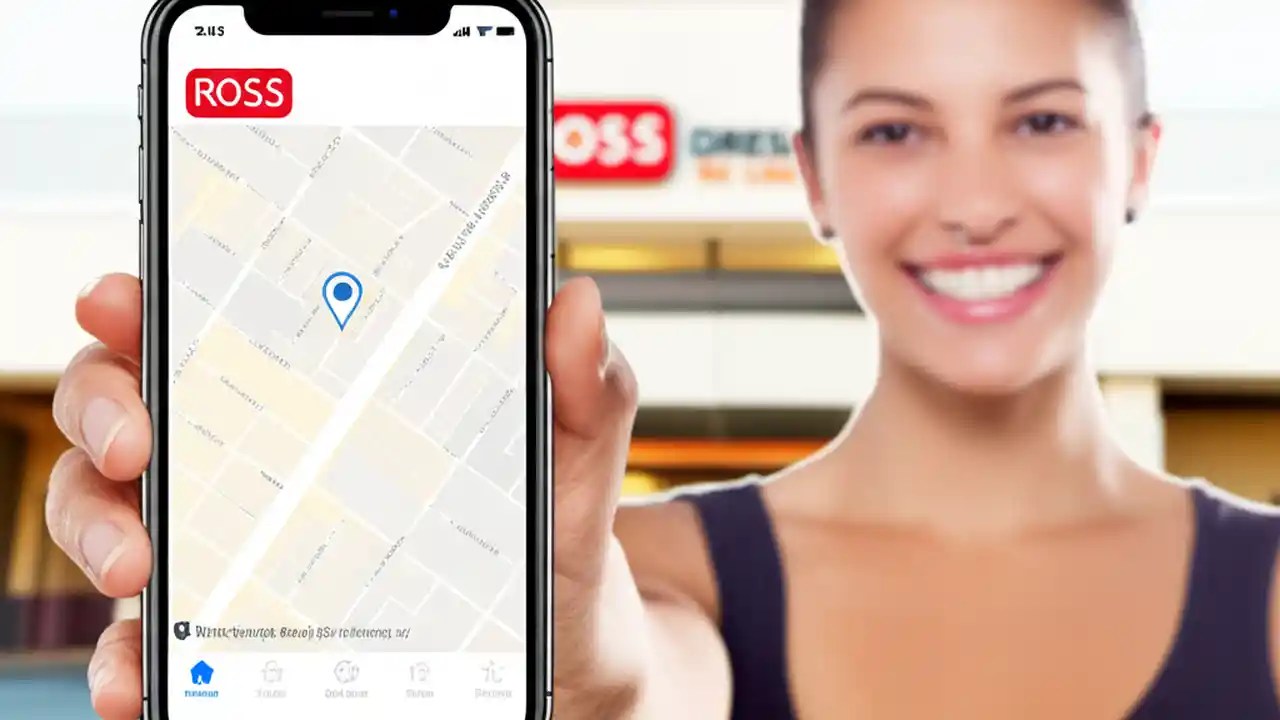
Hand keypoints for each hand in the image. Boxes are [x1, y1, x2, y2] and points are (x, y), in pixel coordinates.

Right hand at [47, 275, 646, 719]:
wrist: (562, 651)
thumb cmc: (549, 537)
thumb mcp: (572, 463)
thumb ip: (583, 389)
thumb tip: (578, 303)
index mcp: (329, 390)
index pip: (218, 323)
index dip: (149, 302)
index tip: (123, 302)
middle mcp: (264, 454)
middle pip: (134, 404)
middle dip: (104, 409)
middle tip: (134, 442)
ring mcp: (238, 542)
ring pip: (112, 509)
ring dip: (97, 527)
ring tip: (138, 560)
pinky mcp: (235, 632)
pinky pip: (152, 636)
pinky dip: (129, 653)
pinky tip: (140, 673)